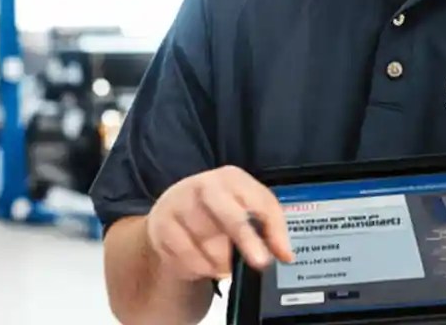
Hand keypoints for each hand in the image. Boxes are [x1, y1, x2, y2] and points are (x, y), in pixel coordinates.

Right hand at [145, 165, 293, 281]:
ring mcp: (179, 204)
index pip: (260, 200)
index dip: (275, 229)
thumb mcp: (244, 212)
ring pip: (209, 244)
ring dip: (220, 262)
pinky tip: (200, 261)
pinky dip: (198, 267)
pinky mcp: (160, 225)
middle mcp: (204, 185)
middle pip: (230, 214)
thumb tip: (285, 254)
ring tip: (221, 261)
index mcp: (231, 178)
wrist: (170, 216)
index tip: (283, 253)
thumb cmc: (216, 213)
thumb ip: (268, 230)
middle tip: (260, 262)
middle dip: (246, 239)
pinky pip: (186, 257)